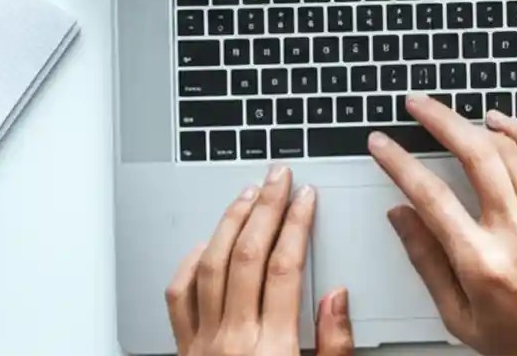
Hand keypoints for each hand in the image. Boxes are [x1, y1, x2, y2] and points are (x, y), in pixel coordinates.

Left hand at [164, 165, 353, 355]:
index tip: (305, 199)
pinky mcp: (183, 348)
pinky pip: (179, 295)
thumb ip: (334, 346)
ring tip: (248, 196)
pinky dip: (191, 263)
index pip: (285, 268)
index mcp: (273, 349)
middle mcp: (233, 339)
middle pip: (248, 255)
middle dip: (266, 208)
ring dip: (230, 223)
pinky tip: (208, 244)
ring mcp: (203, 342)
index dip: (297, 225)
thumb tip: (337, 298)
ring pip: (211, 266)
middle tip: (278, 178)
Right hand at [369, 93, 516, 355]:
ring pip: (509, 152)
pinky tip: (501, 123)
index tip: (381, 144)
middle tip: (415, 104)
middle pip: (474, 157)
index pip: (430, 197)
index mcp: (482, 264)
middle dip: (439, 121)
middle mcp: (515, 234)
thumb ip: (427, 262)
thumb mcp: (459, 318)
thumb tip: (400, 216)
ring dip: (475, 123)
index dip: (399, 163)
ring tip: (449, 111)